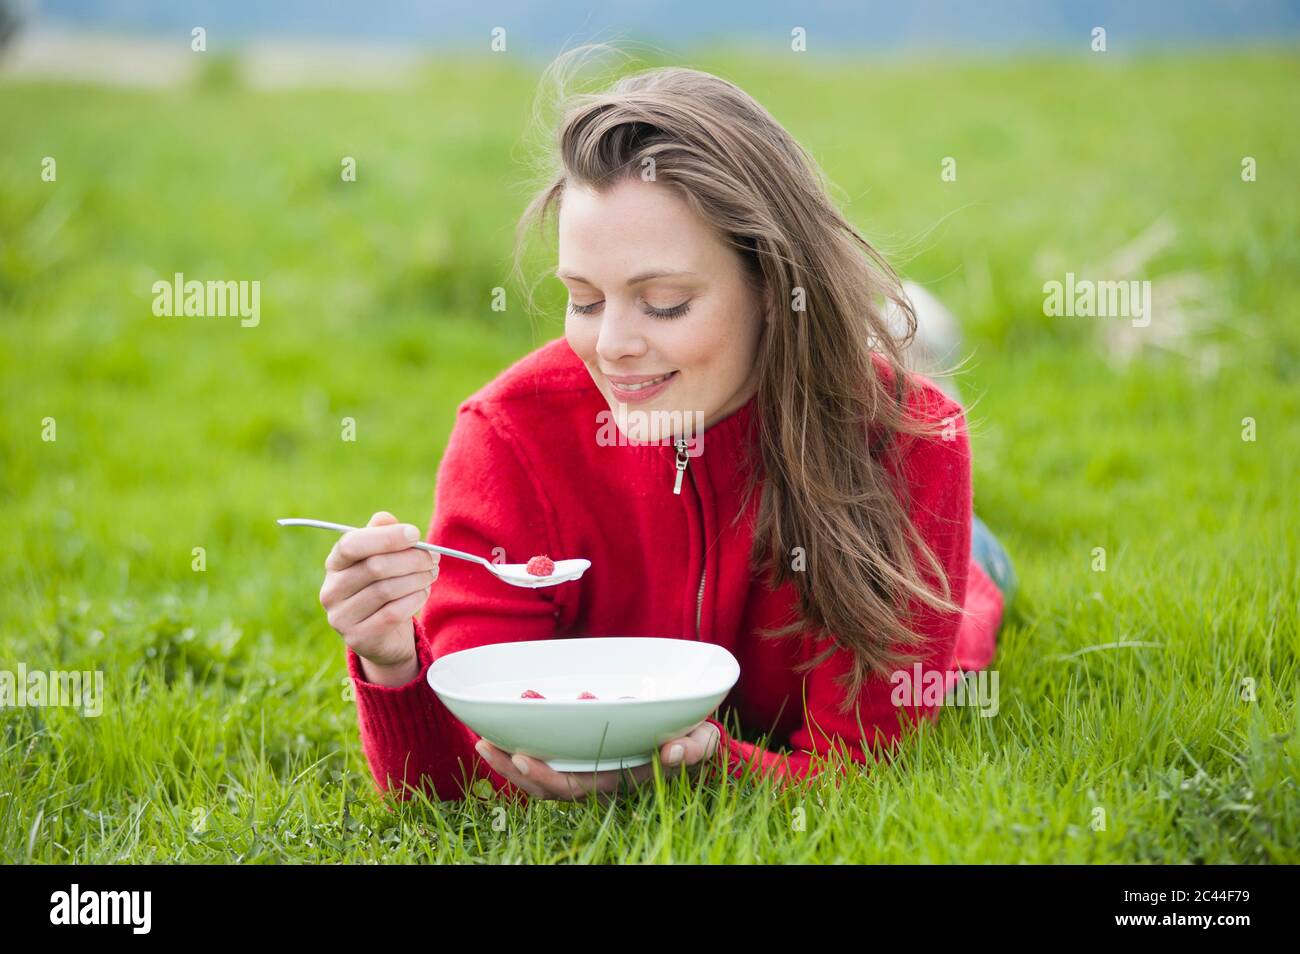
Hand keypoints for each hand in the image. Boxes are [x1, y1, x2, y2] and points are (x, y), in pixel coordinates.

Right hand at [319, 511, 438, 684]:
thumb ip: (381, 536)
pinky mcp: (358, 638)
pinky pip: (393, 613)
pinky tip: (423, 592)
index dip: (386, 537)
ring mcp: (341, 617)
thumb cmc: (383, 586)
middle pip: (375, 566)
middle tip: (433, 558)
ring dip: (418, 578)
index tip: (415, 534)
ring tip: (431, 574)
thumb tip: (384, 518)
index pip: (351, 544)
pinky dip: (415, 599)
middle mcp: (331, 591)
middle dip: (411, 559)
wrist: (383, 636)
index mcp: (334, 564)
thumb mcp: (381, 558)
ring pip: (387, 590)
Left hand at [473, 721, 722, 803]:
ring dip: (509, 759)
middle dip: (513, 768)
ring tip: (483, 738)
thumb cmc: (694, 737)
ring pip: (540, 773)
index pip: (575, 785)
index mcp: (620, 777)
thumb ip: (694, 746)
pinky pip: (546, 755)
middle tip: (485, 744)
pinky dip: (522, 743)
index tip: (522, 756)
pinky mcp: (580, 752)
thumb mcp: (701, 739)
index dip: (545, 775)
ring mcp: (586, 765)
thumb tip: (674, 751)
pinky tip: (502, 726)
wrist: (692, 736)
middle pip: (545, 784)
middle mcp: (598, 777)